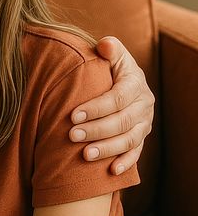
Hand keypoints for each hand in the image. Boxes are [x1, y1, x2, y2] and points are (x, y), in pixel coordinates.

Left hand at [69, 36, 153, 174]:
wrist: (118, 82)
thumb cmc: (106, 67)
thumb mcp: (110, 55)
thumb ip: (109, 49)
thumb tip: (105, 44)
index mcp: (135, 83)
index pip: (118, 98)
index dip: (96, 107)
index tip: (72, 115)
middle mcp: (144, 104)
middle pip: (122, 121)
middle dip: (96, 130)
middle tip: (71, 136)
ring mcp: (144, 123)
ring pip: (129, 140)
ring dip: (107, 148)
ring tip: (85, 155)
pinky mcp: (140, 138)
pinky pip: (136, 153)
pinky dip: (126, 162)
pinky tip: (111, 171)